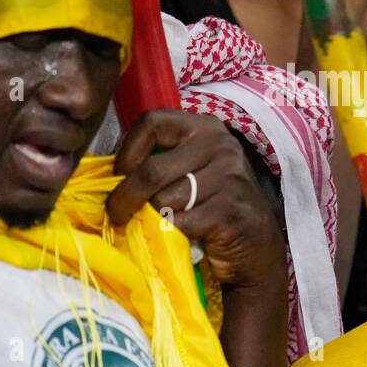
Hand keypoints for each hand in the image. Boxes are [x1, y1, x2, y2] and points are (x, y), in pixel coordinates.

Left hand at [108, 108, 286, 289]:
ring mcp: (229, 178)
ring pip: (163, 201)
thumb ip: (160, 161)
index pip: (152, 121)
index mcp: (205, 128)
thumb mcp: (191, 170)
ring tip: (155, 225)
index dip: (127, 149)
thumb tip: (109, 172)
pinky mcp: (229, 211)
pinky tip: (178, 237)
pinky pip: (179, 223)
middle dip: (125, 197)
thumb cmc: (213, 205)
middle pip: (152, 170)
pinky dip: (170, 235)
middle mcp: (220, 146)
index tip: (119, 174)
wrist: (256, 245)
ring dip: (151, 219)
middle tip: (116, 214)